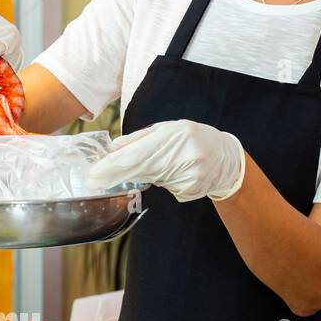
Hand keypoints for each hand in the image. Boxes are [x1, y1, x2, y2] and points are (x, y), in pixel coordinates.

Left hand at [86, 119, 245, 201]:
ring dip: (148, 174)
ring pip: (152, 179)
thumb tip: (113, 148)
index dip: (112, 166)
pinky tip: (178, 171)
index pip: (136, 155)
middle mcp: (182, 157)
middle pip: (138, 170)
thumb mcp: (168, 129)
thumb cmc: (192, 138)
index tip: (94, 173)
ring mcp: (187, 177)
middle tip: (94, 180)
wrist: (226, 157)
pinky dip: (164, 181)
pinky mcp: (189, 191)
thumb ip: (140, 139)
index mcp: (175, 136)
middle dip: (114, 175)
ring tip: (169, 162)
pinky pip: (165, 188)